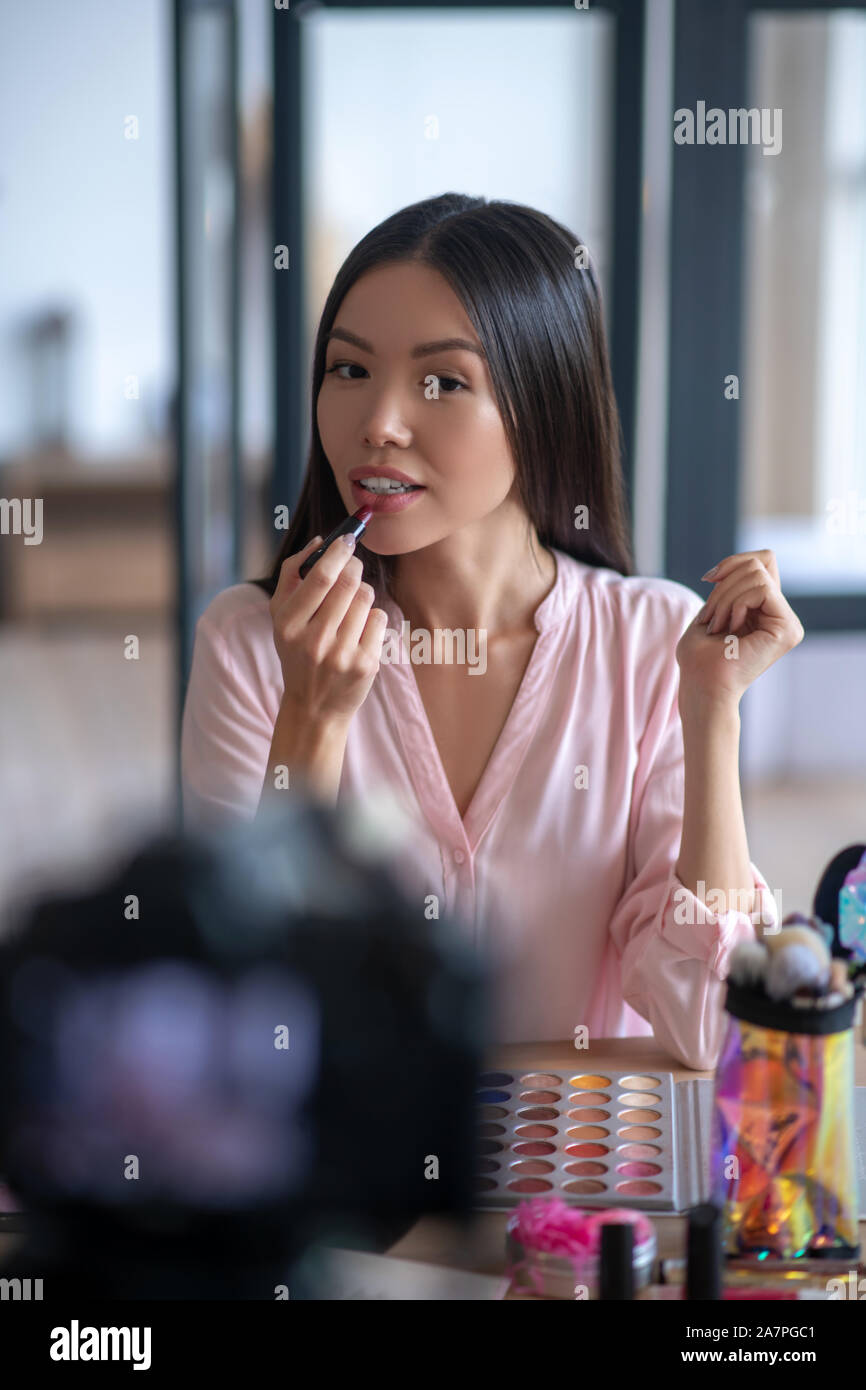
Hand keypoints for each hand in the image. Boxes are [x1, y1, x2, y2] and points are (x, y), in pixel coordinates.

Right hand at [269, 533, 388, 724]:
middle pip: (348, 584)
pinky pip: (378, 618)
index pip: (321, 579)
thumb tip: (319, 542)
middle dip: (354, 567)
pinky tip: (359, 630)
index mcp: (288, 626)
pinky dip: (371, 616)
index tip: (347, 539)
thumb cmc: (297, 653)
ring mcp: (342, 655)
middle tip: (352, 565)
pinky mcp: (365, 665)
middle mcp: (314, 641)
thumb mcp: (281, 619)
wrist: (314, 708)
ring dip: (362, 592)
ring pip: (366, 598)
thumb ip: (292, 576)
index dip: (338, 553)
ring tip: (351, 605)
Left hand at [676, 549, 804, 705]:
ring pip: (757, 574)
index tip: (708, 579)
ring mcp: (788, 623)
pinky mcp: (788, 629)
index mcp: (766, 610)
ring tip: (718, 627)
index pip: (762, 560)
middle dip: (724, 585)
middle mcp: (781, 615)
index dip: (733, 562)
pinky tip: (731, 629)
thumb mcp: (712, 608)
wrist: (701, 687)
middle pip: (759, 563)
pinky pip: (761, 589)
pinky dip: (735, 604)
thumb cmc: (698, 657)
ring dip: (724, 598)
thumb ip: (733, 584)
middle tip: (712, 619)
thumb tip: (747, 562)